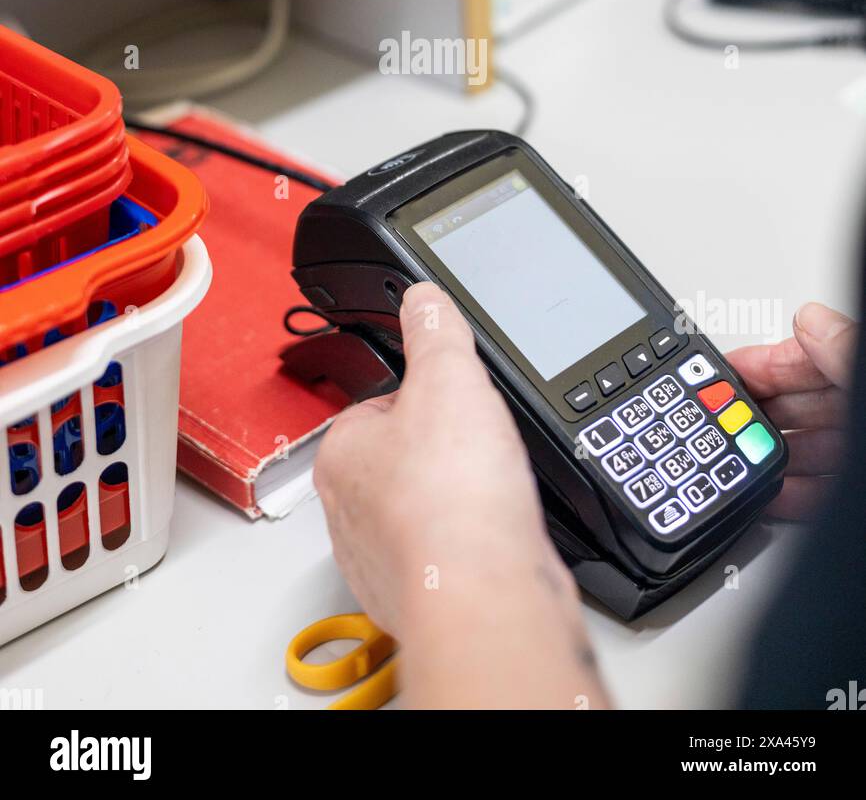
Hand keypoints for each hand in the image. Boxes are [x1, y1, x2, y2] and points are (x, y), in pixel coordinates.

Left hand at [314, 282, 609, 709]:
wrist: (484, 592)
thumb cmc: (453, 498)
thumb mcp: (450, 378)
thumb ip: (435, 331)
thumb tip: (423, 299)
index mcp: (341, 454)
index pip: (376, 406)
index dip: (423, 399)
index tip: (452, 403)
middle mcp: (349, 514)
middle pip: (400, 460)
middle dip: (441, 453)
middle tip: (476, 449)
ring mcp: (382, 561)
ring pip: (423, 511)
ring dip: (457, 502)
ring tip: (489, 492)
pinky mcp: (421, 595)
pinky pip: (446, 556)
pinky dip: (472, 544)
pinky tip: (496, 533)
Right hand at [727, 302, 855, 519]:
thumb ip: (843, 353)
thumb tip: (807, 319)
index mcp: (857, 374)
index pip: (805, 359)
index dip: (759, 364)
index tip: (716, 374)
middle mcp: (858, 412)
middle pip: (799, 406)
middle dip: (754, 414)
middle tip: (716, 424)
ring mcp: (859, 452)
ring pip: (806, 449)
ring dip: (767, 456)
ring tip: (736, 461)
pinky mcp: (858, 492)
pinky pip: (820, 490)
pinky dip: (792, 493)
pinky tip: (772, 495)